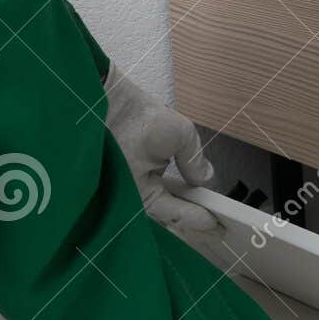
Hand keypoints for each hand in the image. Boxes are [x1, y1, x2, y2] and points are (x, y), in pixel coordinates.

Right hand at [104, 67, 217, 232]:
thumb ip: (195, 160)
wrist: (100, 97)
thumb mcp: (178, 134)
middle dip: (189, 215)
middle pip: (166, 215)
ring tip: (198, 202)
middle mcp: (131, 198)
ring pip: (156, 203)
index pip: (178, 214)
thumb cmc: (131, 116)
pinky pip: (146, 189)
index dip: (201, 219)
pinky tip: (176, 186)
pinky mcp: (121, 175)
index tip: (218, 223)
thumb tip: (204, 176)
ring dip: (176, 202)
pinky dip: (163, 189)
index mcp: (141, 196)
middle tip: (214, 218)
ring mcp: (124, 188)